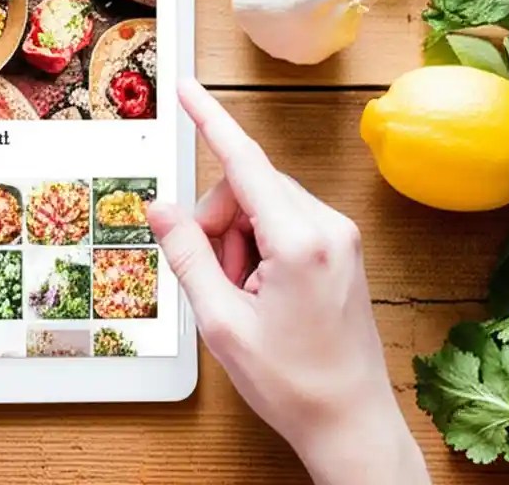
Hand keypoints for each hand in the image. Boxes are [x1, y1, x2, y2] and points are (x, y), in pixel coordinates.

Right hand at [148, 81, 428, 484]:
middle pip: (246, 187)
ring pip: (262, 204)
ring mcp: (339, 236)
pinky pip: (283, 222)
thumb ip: (187, 255)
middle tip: (216, 283)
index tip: (187, 88)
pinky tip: (261, 294)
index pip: (243, 161)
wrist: (349, 421)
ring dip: (237, 242)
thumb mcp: (220, 322)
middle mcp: (328, 227)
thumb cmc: (292, 382)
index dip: (209, 119)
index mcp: (300, 242)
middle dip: (217, 226)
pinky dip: (259, 249)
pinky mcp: (340, 248)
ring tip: (244, 299)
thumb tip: (159, 207)